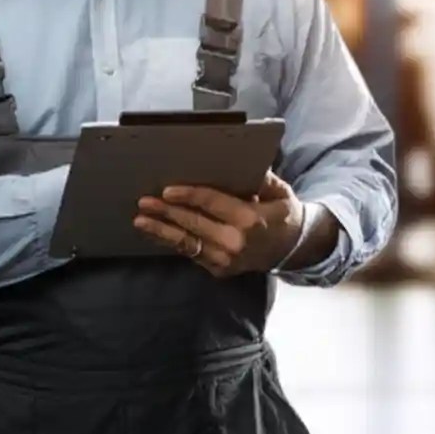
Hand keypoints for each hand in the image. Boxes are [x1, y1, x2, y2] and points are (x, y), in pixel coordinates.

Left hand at [133, 172, 303, 276]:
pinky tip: (157, 233)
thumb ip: (263, 178)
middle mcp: (234, 242)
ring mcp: (225, 260)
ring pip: (187, 243)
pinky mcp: (219, 270)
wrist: (293, 249)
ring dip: (161, 231)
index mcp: (250, 219)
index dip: (188, 196)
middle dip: (166, 212)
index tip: (167, 190)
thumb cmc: (284, 215)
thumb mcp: (280, 192)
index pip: (212, 203)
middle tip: (144, 202)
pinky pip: (191, 254)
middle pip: (193, 223)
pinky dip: (173, 242)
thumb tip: (245, 163)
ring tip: (141, 221)